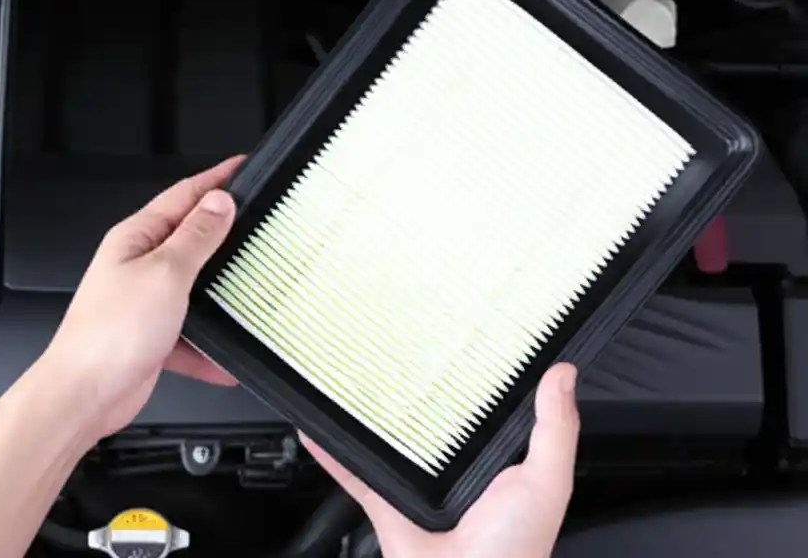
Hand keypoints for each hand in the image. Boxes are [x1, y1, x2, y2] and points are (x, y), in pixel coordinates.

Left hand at [40, 156, 242, 439]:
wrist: (85, 394)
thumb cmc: (109, 334)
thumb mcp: (164, 274)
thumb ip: (195, 238)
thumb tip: (218, 203)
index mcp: (135, 238)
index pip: (182, 195)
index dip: (214, 179)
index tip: (241, 167)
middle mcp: (137, 265)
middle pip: (189, 239)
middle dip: (223, 235)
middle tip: (257, 224)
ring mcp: (144, 302)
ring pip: (193, 289)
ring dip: (219, 296)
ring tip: (249, 291)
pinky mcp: (151, 337)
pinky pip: (190, 335)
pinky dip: (209, 348)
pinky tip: (226, 360)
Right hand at [305, 363, 580, 557]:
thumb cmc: (514, 550)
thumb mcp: (546, 482)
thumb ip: (555, 430)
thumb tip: (563, 375)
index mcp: (498, 468)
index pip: (488, 415)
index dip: (479, 381)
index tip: (465, 342)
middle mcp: (456, 477)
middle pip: (432, 426)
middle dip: (415, 394)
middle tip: (398, 348)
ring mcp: (417, 492)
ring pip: (388, 446)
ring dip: (368, 421)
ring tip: (353, 376)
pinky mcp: (385, 506)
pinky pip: (353, 474)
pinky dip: (330, 453)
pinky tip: (314, 428)